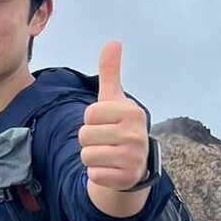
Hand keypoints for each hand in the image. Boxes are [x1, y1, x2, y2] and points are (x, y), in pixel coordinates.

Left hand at [79, 42, 149, 190]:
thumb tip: (113, 42)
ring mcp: (133, 157)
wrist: (134, 165)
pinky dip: (97, 173)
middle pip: (84, 135)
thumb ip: (110, 73)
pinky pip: (93, 174)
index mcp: (132, 112)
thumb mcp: (114, 100)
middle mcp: (136, 134)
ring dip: (91, 157)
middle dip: (89, 140)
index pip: (89, 114)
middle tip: (105, 141)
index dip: (91, 120)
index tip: (105, 124)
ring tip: (107, 154)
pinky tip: (110, 169)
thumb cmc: (119, 127)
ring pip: (86, 155)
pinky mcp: (126, 178)